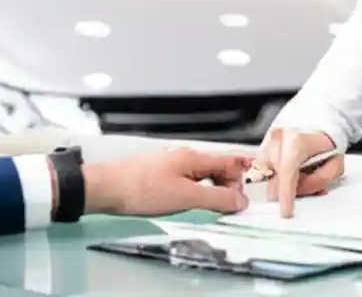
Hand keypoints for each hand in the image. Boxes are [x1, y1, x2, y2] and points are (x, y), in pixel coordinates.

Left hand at [82, 148, 251, 216]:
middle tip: (233, 204)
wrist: (104, 187)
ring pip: (201, 174)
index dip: (244, 169)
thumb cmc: (140, 189)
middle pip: (216, 166)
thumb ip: (215, 198)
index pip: (228, 160)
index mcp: (192, 157)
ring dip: (213, 188)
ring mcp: (169, 164)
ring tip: (216, 205)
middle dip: (229, 183)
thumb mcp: (184, 197)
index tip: (256, 176)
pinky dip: (197, 190)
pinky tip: (192, 202)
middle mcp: (182, 156)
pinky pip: (186, 180)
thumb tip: (239, 200)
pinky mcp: (157, 174)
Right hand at [250, 128, 344, 217]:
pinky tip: (291, 167)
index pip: (287, 171)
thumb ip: (320, 180)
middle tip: (305, 182)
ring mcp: (269, 138)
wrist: (319, 123)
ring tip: (299, 172)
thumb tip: (300, 191)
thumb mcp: (335, 164)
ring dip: (282, 178)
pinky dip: (276, 171)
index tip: (286, 212)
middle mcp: (280, 137)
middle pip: (277, 174)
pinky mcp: (264, 142)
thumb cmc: (327, 144)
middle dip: (288, 186)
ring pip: (268, 171)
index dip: (286, 194)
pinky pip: (265, 166)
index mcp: (298, 141)